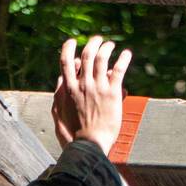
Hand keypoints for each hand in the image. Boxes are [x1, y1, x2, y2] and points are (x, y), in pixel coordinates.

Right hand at [51, 35, 132, 155]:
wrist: (88, 146)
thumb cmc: (72, 135)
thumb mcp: (57, 114)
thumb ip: (58, 95)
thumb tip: (60, 80)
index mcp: (68, 89)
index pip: (66, 62)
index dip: (68, 49)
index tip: (72, 42)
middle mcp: (82, 85)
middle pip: (87, 56)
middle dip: (92, 44)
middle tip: (97, 39)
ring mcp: (97, 88)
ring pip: (102, 59)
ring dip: (107, 48)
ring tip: (111, 44)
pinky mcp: (112, 93)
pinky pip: (118, 70)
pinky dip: (123, 59)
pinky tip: (127, 54)